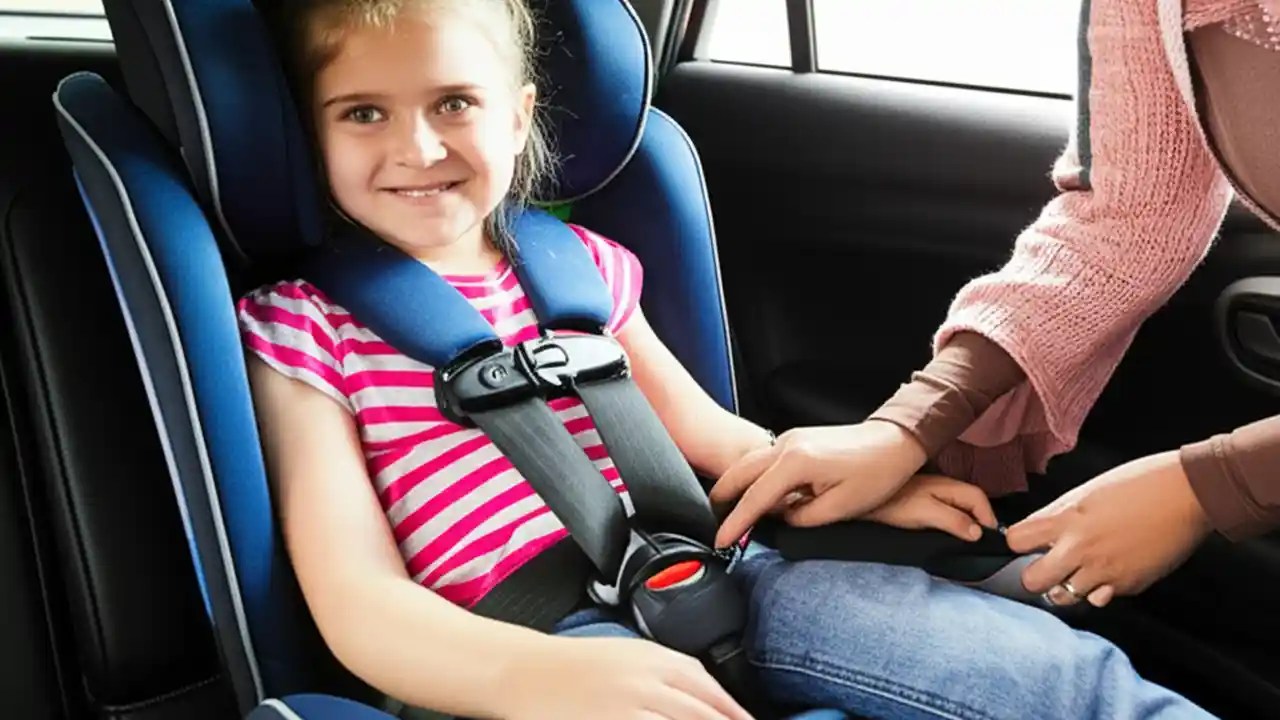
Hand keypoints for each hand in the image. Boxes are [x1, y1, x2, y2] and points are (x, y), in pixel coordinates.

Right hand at [500, 636, 754, 719]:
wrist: (522, 671)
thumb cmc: (578, 664)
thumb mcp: (631, 652)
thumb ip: (673, 671)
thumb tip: (714, 699)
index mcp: (654, 661)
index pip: (711, 692)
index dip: (736, 714)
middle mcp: (644, 685)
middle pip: (701, 715)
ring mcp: (624, 712)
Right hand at [710, 422, 927, 547]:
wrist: (896, 442)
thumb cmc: (877, 474)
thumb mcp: (841, 507)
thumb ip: (802, 518)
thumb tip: (781, 519)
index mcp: (796, 463)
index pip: (755, 498)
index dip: (735, 523)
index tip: (720, 540)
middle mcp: (786, 445)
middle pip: (739, 472)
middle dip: (722, 497)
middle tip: (713, 522)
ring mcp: (790, 439)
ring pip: (749, 463)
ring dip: (737, 486)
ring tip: (730, 511)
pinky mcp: (798, 439)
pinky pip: (765, 460)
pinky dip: (754, 477)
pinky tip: (760, 496)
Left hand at [865, 474, 999, 540]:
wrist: (864, 501)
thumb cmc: (892, 504)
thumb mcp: (926, 514)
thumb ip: (954, 521)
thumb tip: (978, 533)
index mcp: (950, 486)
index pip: (981, 501)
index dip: (989, 520)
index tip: (989, 540)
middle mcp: (945, 487)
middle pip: (974, 504)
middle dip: (980, 522)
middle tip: (977, 544)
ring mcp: (935, 493)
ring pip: (961, 509)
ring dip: (966, 524)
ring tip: (963, 541)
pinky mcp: (924, 502)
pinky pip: (947, 511)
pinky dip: (952, 523)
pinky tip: (944, 534)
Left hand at [1005, 450, 1212, 607]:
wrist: (1186, 495)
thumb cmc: (1138, 484)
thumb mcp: (1086, 491)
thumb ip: (1059, 514)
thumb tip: (1038, 532)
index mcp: (1066, 519)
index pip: (1016, 541)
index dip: (1016, 543)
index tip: (1023, 542)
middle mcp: (1079, 549)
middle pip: (1031, 580)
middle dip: (1033, 575)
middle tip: (1044, 567)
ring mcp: (1103, 571)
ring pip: (1062, 598)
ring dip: (1064, 588)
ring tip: (1076, 573)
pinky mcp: (1127, 585)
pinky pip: (1099, 599)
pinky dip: (1098, 591)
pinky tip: (1107, 574)